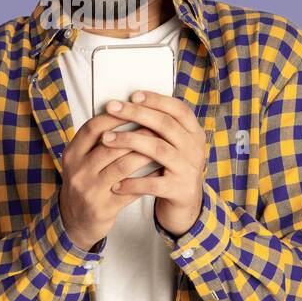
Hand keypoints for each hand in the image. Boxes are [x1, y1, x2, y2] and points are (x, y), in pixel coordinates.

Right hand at [58, 110, 158, 249]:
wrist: (74, 220)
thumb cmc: (85, 182)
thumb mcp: (81, 160)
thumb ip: (98, 141)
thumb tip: (128, 115)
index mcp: (72, 154)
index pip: (93, 128)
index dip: (114, 117)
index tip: (134, 108)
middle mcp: (78, 171)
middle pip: (111, 146)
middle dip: (137, 134)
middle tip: (157, 126)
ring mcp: (90, 191)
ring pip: (123, 166)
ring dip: (145, 154)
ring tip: (162, 146)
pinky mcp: (104, 208)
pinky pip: (131, 189)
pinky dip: (147, 178)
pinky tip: (159, 170)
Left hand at [98, 91, 208, 237]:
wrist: (185, 205)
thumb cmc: (172, 169)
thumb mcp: (173, 145)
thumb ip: (160, 128)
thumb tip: (130, 103)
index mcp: (194, 134)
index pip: (178, 109)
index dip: (156, 100)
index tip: (133, 95)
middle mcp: (195, 149)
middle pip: (165, 125)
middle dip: (136, 114)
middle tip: (112, 108)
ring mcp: (188, 170)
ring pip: (157, 150)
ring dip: (129, 141)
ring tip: (106, 140)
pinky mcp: (179, 190)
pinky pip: (152, 183)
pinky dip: (132, 183)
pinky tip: (116, 182)